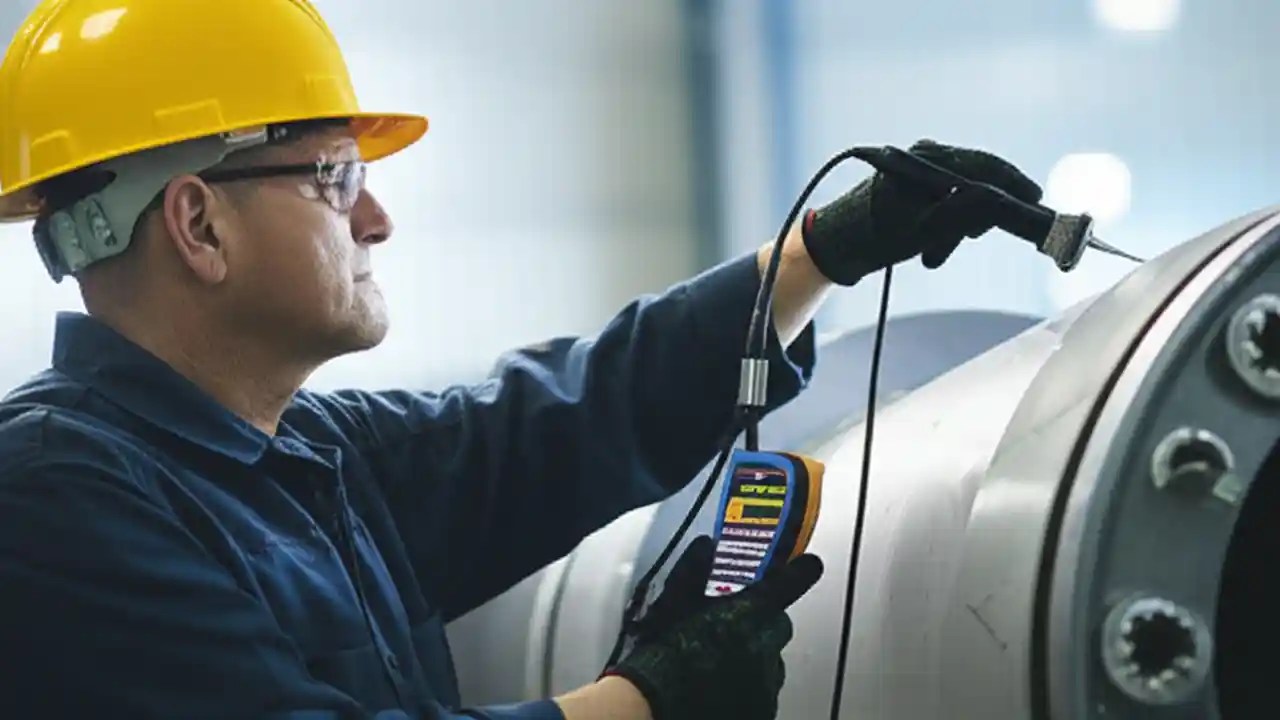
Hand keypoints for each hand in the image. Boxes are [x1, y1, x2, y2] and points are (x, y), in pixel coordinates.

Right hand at [603, 536, 823, 719]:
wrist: (653, 708)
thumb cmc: (661, 657)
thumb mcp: (672, 605)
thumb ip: (693, 572)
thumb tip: (705, 547)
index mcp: (744, 616)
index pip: (786, 586)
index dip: (799, 573)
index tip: (809, 565)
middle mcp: (762, 649)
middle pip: (778, 624)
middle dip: (762, 622)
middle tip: (735, 625)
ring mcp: (764, 683)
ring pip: (772, 659)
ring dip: (756, 655)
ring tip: (722, 660)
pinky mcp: (762, 709)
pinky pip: (765, 690)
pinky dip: (751, 684)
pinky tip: (723, 685)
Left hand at [801, 139, 1042, 284]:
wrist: (836, 246)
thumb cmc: (875, 238)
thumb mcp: (929, 230)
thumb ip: (969, 212)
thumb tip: (1003, 201)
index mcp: (928, 160)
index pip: (985, 166)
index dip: (1014, 184)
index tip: (1033, 199)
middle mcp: (924, 155)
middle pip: (975, 176)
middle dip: (979, 213)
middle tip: (974, 237)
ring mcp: (917, 165)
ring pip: (960, 190)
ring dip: (956, 224)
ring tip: (937, 253)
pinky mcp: (911, 180)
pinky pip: (943, 196)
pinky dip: (943, 221)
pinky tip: (931, 248)